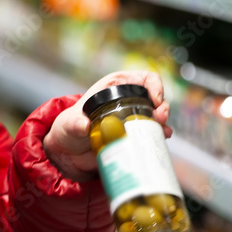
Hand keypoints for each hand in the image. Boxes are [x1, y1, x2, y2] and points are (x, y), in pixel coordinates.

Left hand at [43, 70, 171, 181]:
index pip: (143, 78)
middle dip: (163, 107)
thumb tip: (84, 126)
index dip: (154, 85)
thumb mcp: (69, 124)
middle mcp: (127, 100)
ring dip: (163, 123)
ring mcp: (133, 118)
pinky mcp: (134, 136)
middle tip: (160, 119)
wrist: (69, 152)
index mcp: (115, 87)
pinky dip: (159, 136)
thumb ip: (75, 123)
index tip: (156, 100)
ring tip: (163, 132)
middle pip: (155, 97)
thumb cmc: (68, 128)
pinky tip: (161, 140)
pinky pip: (153, 134)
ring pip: (157, 116)